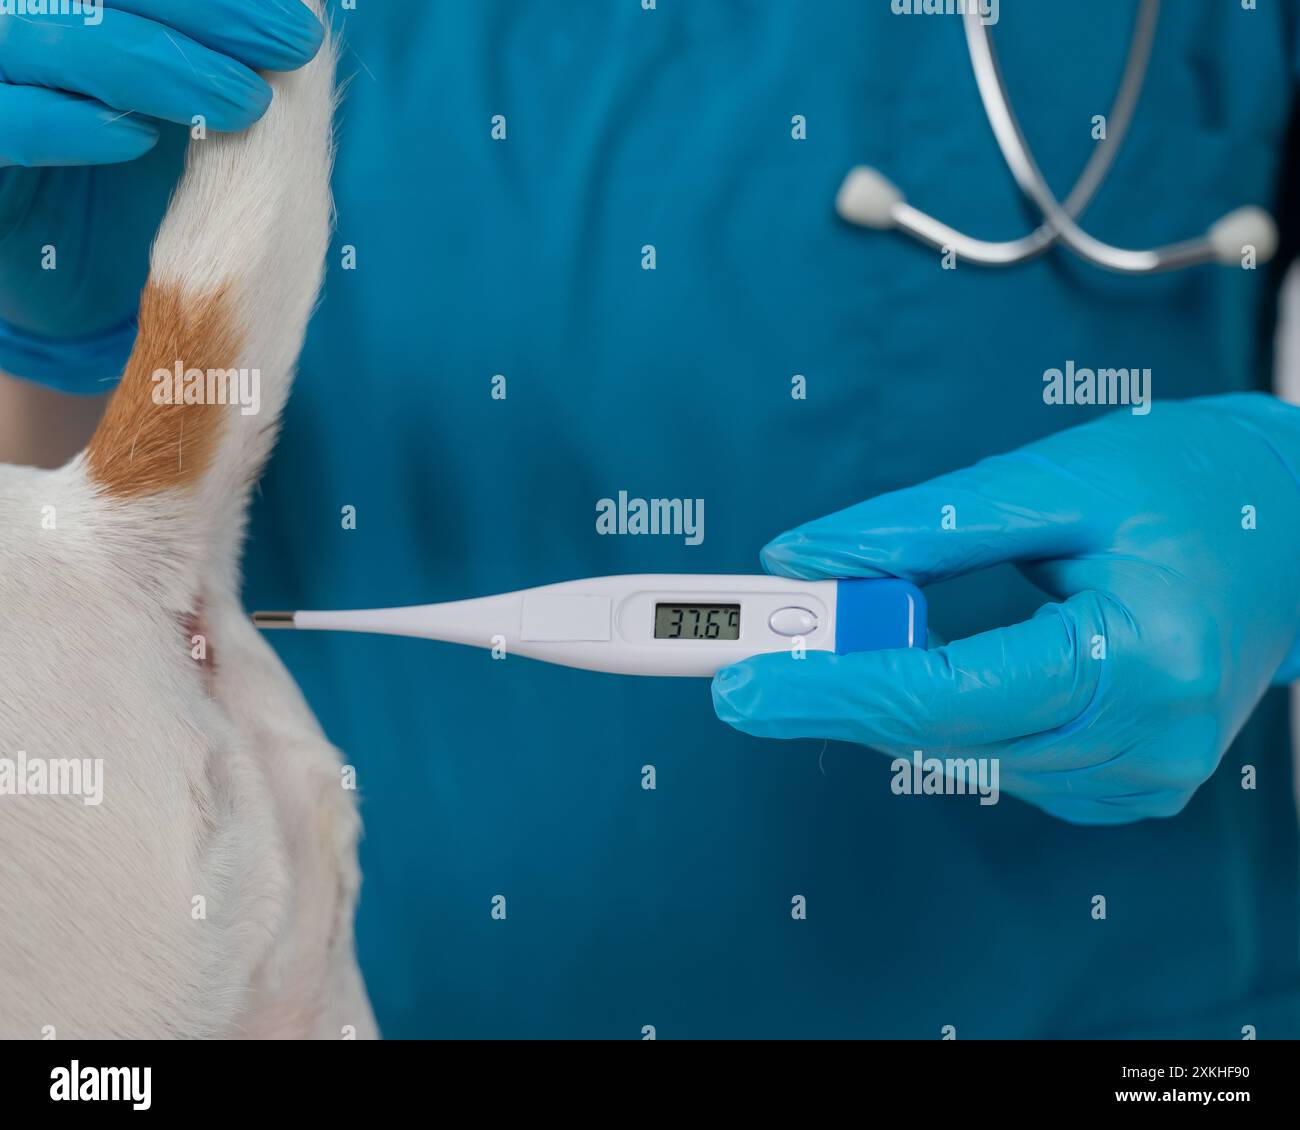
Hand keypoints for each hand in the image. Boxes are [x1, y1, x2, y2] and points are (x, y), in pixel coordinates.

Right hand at [0, 0, 322, 349]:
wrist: (79, 284)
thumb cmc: (139, 184)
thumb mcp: (188, 110)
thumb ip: (222, 59)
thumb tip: (303, 17)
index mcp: (73, 6)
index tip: (299, 22)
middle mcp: (19, 24)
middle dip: (206, 9)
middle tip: (292, 46)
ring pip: (44, 35)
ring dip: (153, 62)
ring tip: (246, 102)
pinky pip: (7, 123)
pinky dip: (69, 125)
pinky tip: (136, 139)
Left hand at [713, 394, 1299, 823]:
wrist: (1293, 526)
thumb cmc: (1188, 485)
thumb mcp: (1047, 482)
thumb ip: (914, 529)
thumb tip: (801, 562)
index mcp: (1141, 657)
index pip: (946, 695)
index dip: (829, 689)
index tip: (737, 682)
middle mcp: (1146, 740)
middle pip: (940, 734)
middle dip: (838, 686)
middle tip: (747, 647)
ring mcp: (1141, 777)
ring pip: (959, 754)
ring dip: (889, 698)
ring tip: (850, 640)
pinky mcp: (1126, 785)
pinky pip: (996, 760)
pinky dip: (944, 714)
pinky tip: (938, 665)